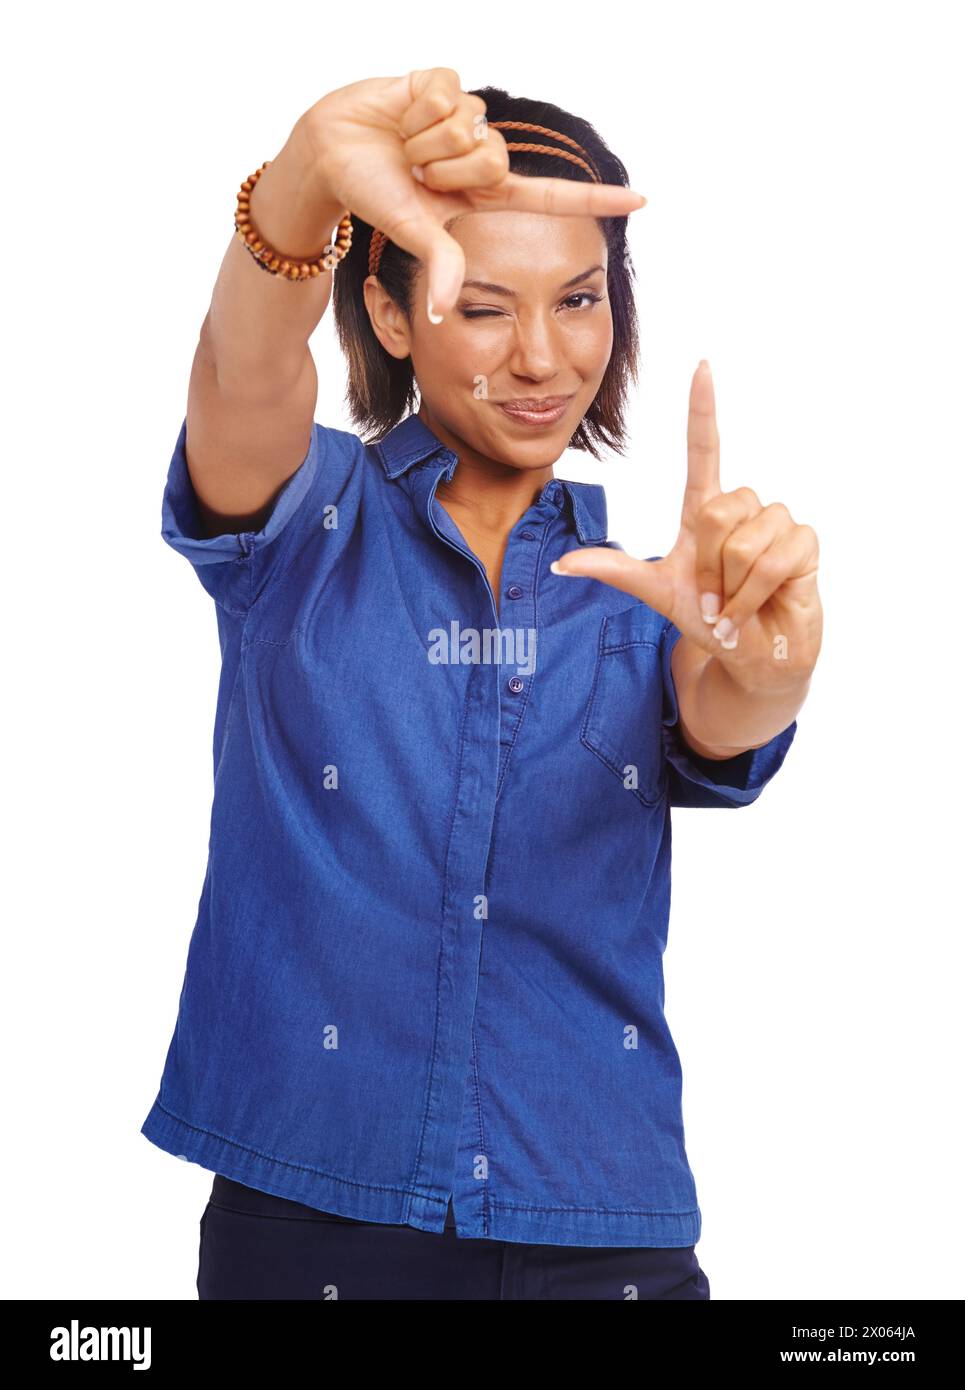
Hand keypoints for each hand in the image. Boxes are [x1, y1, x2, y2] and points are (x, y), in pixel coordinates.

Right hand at [302, 68, 646, 317]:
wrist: (331, 153)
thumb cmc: (372, 196)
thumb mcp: (413, 232)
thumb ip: (439, 264)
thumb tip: (444, 315)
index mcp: (485, 194)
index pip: (552, 197)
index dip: (595, 199)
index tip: (641, 201)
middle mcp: (482, 154)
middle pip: (495, 158)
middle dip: (447, 168)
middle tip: (416, 173)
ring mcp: (466, 118)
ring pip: (471, 125)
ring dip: (427, 139)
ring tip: (404, 145)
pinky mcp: (445, 82)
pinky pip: (449, 91)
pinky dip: (417, 107)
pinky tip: (400, 113)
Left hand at [551, 361, 822, 693]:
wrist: (749, 656)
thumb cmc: (708, 618)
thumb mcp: (657, 592)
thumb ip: (615, 572)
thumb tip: (561, 565)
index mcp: (705, 510)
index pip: (705, 450)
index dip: (702, 411)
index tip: (701, 368)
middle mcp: (743, 508)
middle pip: (718, 511)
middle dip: (708, 566)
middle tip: (712, 596)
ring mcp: (777, 523)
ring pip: (744, 539)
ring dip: (731, 585)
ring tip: (734, 604)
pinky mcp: (804, 544)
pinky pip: (772, 560)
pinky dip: (753, 595)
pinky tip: (755, 608)